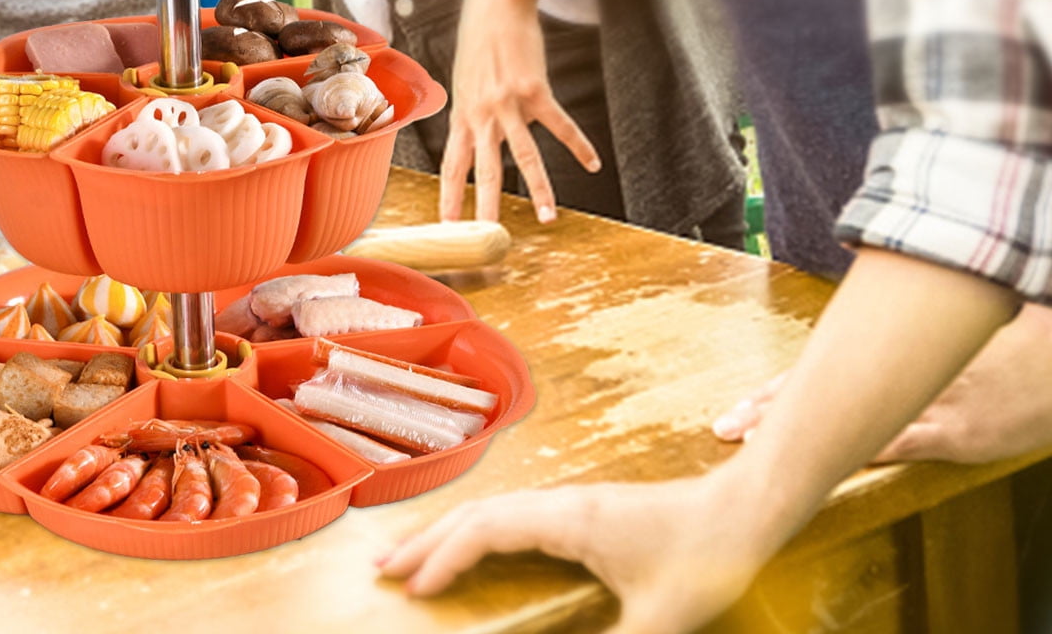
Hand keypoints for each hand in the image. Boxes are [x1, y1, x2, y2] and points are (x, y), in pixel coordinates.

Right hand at [378, 475, 766, 633]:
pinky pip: (513, 516)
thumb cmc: (703, 558)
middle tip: (381, 569)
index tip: (412, 591)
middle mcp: (559, 504)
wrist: (741, 512)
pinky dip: (480, 532)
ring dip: (449, 532)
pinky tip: (475, 549)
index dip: (443, 559)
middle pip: (476, 514)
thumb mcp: (660, 620)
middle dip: (426, 541)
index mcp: (567, 520)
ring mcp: (570, 503)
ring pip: (492, 511)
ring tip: (412, 557)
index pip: (485, 531)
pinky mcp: (583, 511)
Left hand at [441, 0, 600, 223]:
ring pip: (525, 155)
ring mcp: (508, 102)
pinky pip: (560, 124)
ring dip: (539, 189)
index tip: (448, 225)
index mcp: (463, 114)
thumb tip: (483, 138)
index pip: (452, 163)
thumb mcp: (464, 82)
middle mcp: (482, 113)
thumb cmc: (479, 45)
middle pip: (484, 167)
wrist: (495, 7)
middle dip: (486, 205)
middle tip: (487, 236)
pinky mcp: (535, 89)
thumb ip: (472, 113)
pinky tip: (593, 163)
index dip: (450, 195)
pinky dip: (579, 145)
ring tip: (549, 218)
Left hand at [714, 303, 1051, 462]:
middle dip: (767, 413)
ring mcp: (920, 405)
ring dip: (800, 434)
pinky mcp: (956, 432)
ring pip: (848, 420)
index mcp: (882, 362)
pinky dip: (865, 451)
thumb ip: (887, 353)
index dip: (772, 394)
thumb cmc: (989, 346)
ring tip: (753, 444)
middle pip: (816, 397)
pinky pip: (902, 441)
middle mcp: (892, 380)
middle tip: (723, 426)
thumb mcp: (927, 347)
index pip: (812, 378)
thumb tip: (847, 360)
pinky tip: (833, 460)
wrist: (1043, 354)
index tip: (734, 407)